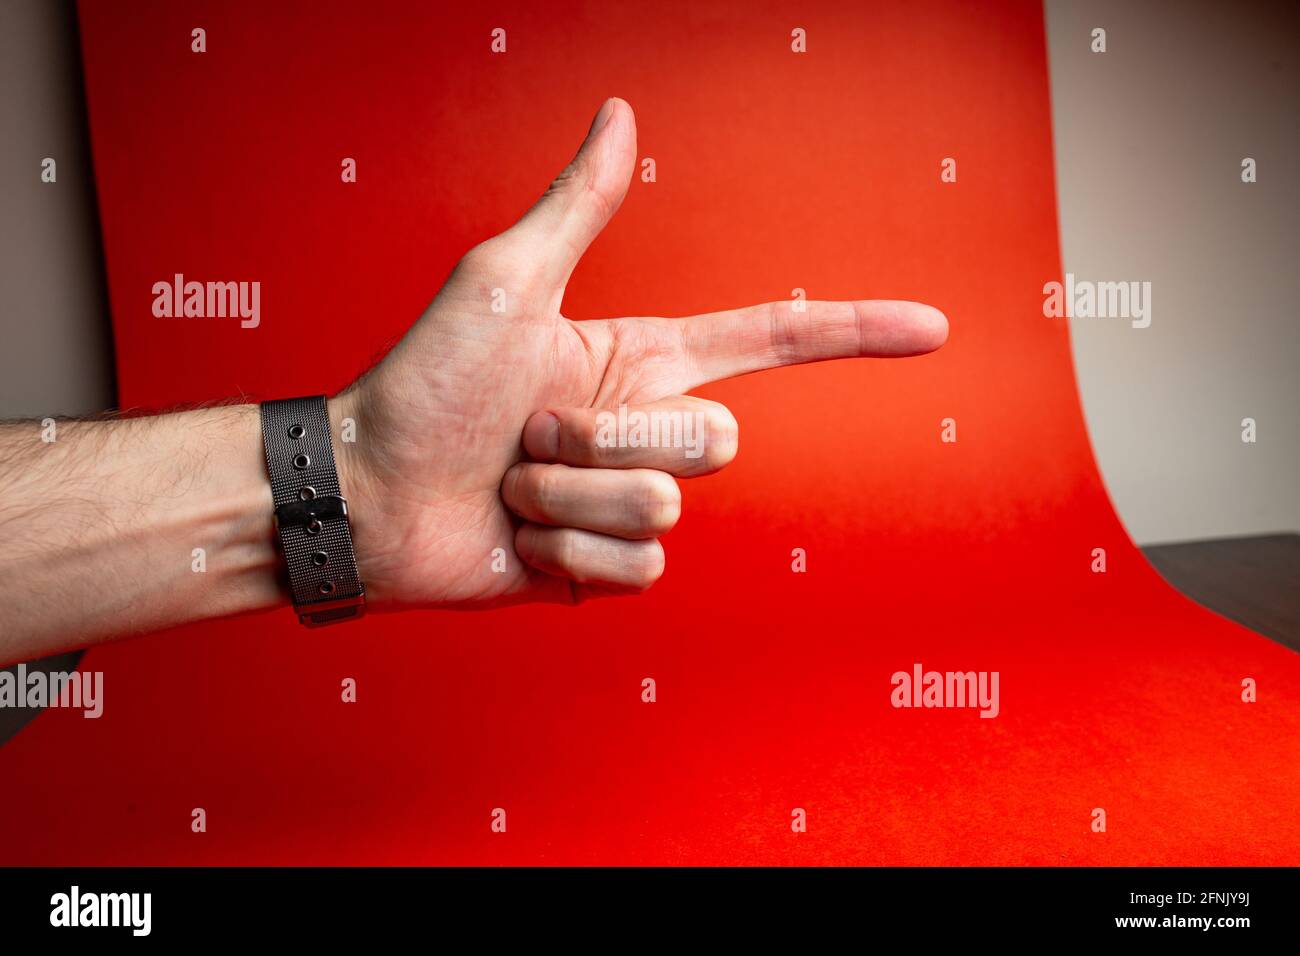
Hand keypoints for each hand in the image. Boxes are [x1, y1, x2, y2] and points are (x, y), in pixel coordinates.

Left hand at [332, 98, 946, 608]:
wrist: (369, 491)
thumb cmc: (426, 382)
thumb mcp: (506, 281)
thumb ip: (579, 207)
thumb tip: (622, 113)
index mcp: (641, 360)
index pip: (769, 342)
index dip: (852, 332)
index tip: (930, 328)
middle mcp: (645, 430)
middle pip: (717, 442)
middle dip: (615, 437)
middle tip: (532, 432)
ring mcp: (627, 505)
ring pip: (665, 510)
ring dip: (569, 495)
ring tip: (511, 483)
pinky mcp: (605, 569)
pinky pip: (638, 571)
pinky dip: (566, 552)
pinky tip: (519, 537)